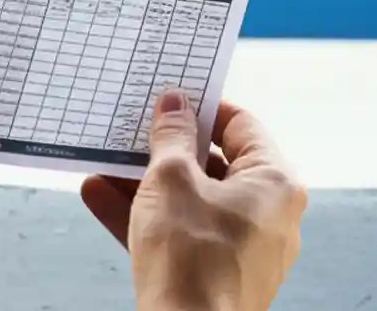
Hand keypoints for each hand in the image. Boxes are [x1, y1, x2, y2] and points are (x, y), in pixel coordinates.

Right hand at [80, 92, 306, 310]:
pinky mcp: (221, 275)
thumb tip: (174, 103)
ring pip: (193, 201)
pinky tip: (101, 198)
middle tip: (135, 132)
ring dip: (146, 184)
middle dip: (166, 150)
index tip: (170, 100)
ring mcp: (247, 249)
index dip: (202, 109)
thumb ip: (171, 136)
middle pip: (215, 165)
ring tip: (105, 164)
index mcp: (275, 182)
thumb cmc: (191, 257)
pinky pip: (184, 233)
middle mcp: (270, 215)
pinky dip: (150, 217)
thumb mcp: (170, 180)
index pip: (241, 125)